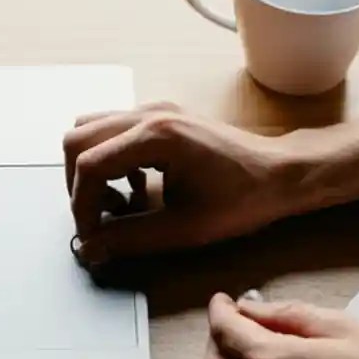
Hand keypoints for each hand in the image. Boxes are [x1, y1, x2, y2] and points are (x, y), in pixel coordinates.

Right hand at [62, 103, 295, 263]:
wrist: (280, 174)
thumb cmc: (243, 199)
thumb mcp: (184, 228)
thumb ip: (130, 238)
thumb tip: (90, 249)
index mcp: (156, 136)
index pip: (89, 165)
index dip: (81, 205)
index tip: (91, 235)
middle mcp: (150, 113)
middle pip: (78, 139)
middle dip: (78, 184)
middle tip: (98, 218)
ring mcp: (155, 109)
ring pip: (91, 129)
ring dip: (92, 168)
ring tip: (119, 201)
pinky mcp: (161, 115)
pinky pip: (114, 129)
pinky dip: (110, 159)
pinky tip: (138, 185)